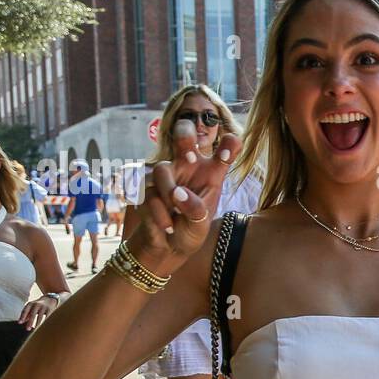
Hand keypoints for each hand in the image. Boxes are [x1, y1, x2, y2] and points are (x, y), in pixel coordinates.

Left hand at [17, 296, 57, 331]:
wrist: (49, 299)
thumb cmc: (37, 305)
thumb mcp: (31, 307)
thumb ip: (26, 314)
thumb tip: (20, 322)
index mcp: (30, 304)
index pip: (25, 310)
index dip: (22, 316)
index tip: (19, 323)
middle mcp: (36, 304)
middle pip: (32, 314)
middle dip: (30, 322)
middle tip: (27, 329)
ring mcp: (44, 307)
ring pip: (40, 316)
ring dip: (37, 323)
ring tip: (36, 330)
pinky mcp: (50, 310)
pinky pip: (47, 317)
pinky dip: (44, 322)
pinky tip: (43, 327)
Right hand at [129, 119, 240, 269]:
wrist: (167, 246)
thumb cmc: (190, 230)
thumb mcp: (201, 225)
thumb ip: (195, 210)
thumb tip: (178, 194)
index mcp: (211, 173)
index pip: (223, 153)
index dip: (228, 146)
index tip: (231, 142)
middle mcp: (188, 167)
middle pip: (184, 136)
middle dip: (185, 133)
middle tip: (190, 153)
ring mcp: (167, 174)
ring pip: (162, 169)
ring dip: (168, 192)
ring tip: (176, 214)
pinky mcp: (147, 187)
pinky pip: (151, 194)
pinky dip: (160, 213)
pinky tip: (168, 227)